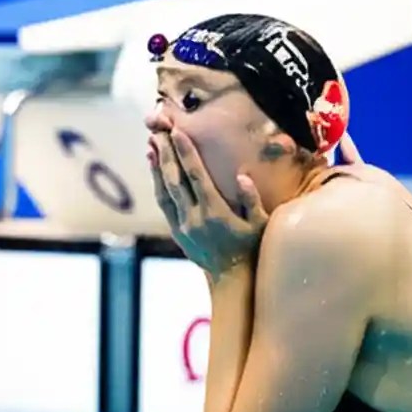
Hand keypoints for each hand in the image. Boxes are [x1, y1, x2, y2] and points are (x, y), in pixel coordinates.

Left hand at [149, 128, 267, 276]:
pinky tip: (156, 170)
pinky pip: (164, 204)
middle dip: (166, 153)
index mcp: (214, 212)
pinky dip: (159, 184)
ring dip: (157, 167)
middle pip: (175, 180)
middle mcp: (193, 218)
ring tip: (151, 145)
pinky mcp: (177, 231)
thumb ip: (251, 201)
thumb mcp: (260, 225)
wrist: (231, 280)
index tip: (177, 132)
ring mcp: (182, 226)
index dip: (185, 152)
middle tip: (158, 130)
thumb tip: (242, 176)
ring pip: (165, 191)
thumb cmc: (252, 250)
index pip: (196, 176)